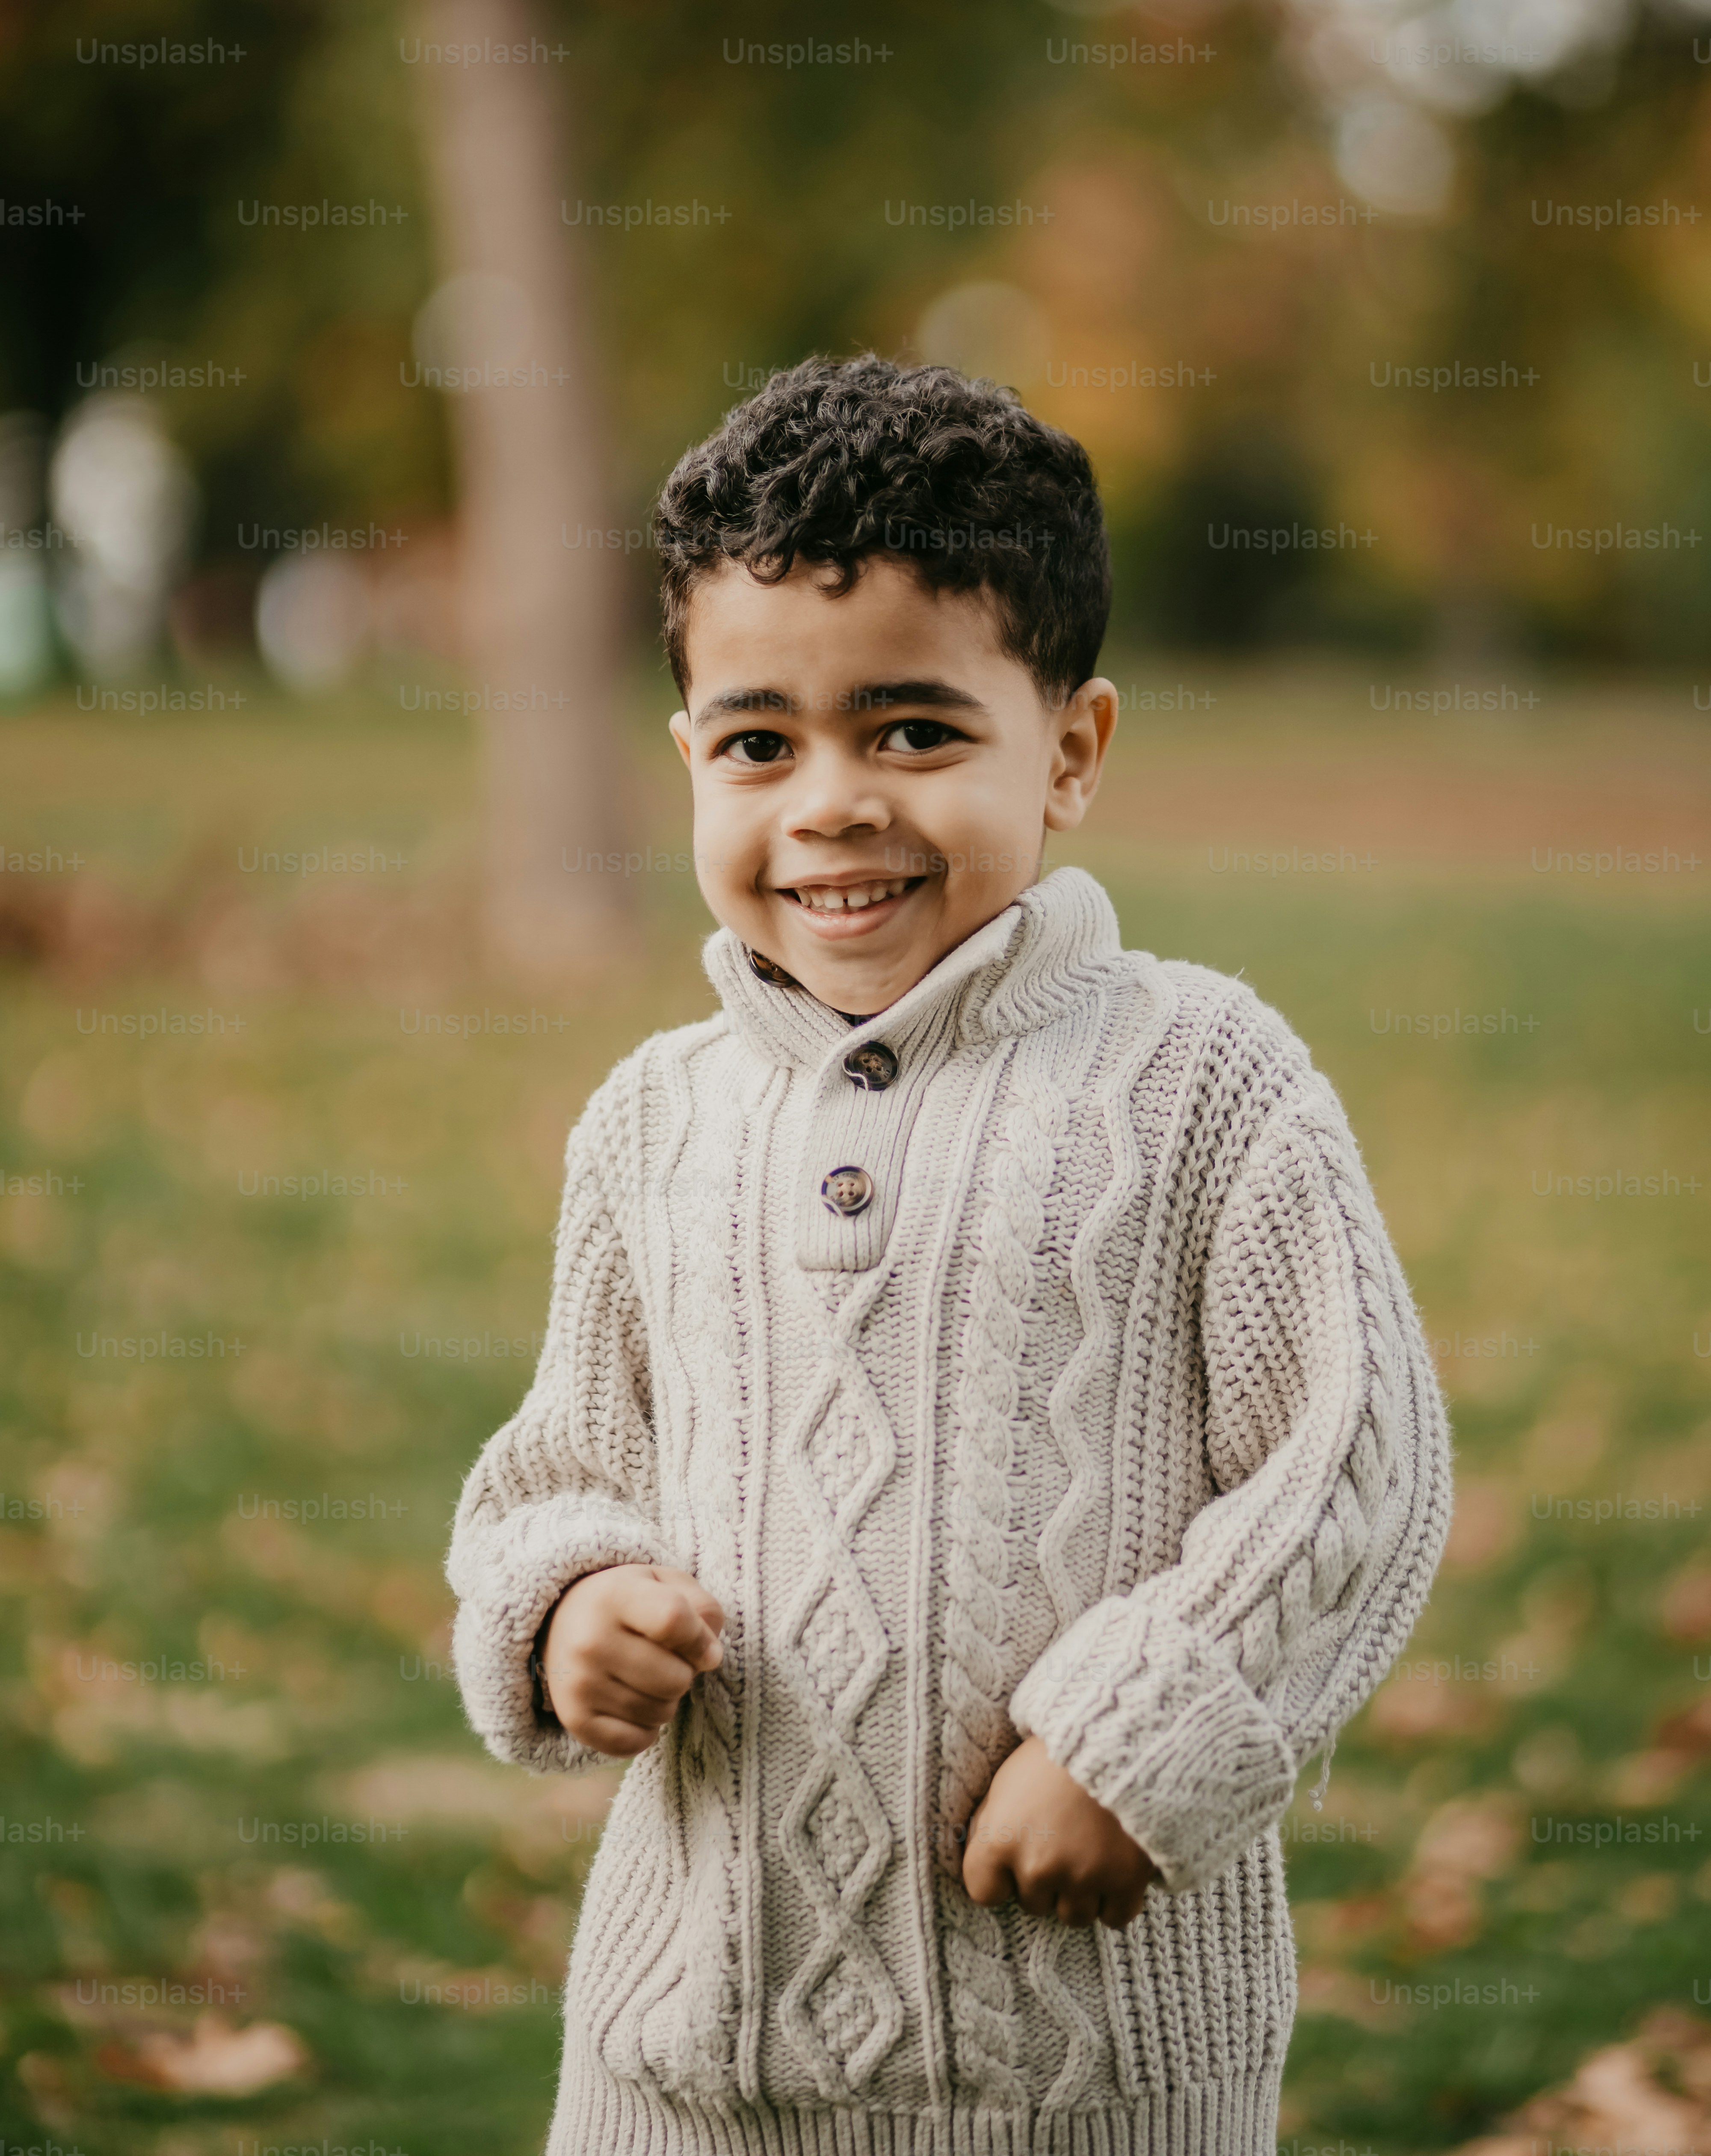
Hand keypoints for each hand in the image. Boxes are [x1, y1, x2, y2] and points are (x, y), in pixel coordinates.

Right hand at [538, 1562, 725, 1757]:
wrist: (561, 1624)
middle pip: (675, 1678)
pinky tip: (633, 1705)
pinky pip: (635, 1743)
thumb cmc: (627, 1604)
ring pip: (660, 1713)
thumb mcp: (665, 1584)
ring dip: (666, 1701)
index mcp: (614, 1596)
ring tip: (647, 1679)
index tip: (705, 1648)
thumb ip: (701, 1607)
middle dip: (684, 1673)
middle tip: (667, 1661)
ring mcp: (579, 1684)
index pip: (673, 1620)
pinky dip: (645, 1730)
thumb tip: (710, 1656)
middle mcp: (590, 1641)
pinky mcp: (574, 1719)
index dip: (701, 1640)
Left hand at [960, 1734, 1160, 1928]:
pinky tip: (1117, 1867)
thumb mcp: (1007, 1781)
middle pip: (1033, 1904)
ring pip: (1073, 1916)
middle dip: (1045, 1879)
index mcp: (1000, 1839)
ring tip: (1091, 1851)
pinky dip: (1117, 1899)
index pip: (983, 1891)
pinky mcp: (1125, 1882)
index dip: (999, 1877)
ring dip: (1080, 1892)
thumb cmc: (1056, 1754)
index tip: (1016, 1858)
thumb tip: (987, 1864)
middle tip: (1063, 1839)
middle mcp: (1037, 1866)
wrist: (1120, 1734)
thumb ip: (992, 1826)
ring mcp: (1082, 1877)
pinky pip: (1114, 1917)